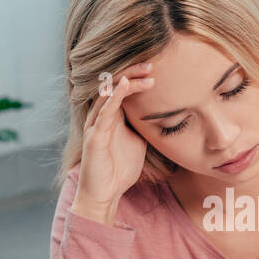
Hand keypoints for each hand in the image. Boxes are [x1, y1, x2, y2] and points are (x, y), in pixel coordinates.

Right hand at [75, 62, 154, 211]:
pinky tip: (121, 86)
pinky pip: (103, 113)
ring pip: (108, 94)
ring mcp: (96, 125)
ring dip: (126, 81)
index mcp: (112, 116)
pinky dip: (112, 98)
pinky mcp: (94, 137)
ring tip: (144, 72)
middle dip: (133, 72)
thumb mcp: (138, 141)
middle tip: (151, 64)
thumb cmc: (119, 169)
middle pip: (114, 85)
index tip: (155, 70)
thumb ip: (144, 126)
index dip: (136, 77)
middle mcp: (101, 116)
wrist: (105, 194)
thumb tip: (163, 114)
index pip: (122, 88)